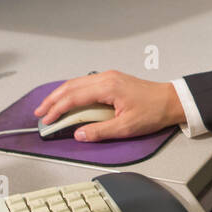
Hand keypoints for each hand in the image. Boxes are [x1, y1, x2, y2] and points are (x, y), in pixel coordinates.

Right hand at [33, 71, 184, 140]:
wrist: (171, 101)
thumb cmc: (153, 111)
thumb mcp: (126, 127)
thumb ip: (100, 131)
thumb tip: (79, 135)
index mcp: (107, 87)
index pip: (74, 98)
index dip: (57, 110)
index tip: (47, 121)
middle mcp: (105, 78)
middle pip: (70, 87)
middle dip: (52, 100)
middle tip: (39, 113)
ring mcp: (108, 77)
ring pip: (76, 83)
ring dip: (61, 95)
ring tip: (48, 107)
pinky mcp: (112, 79)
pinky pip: (85, 83)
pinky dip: (72, 91)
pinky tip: (68, 99)